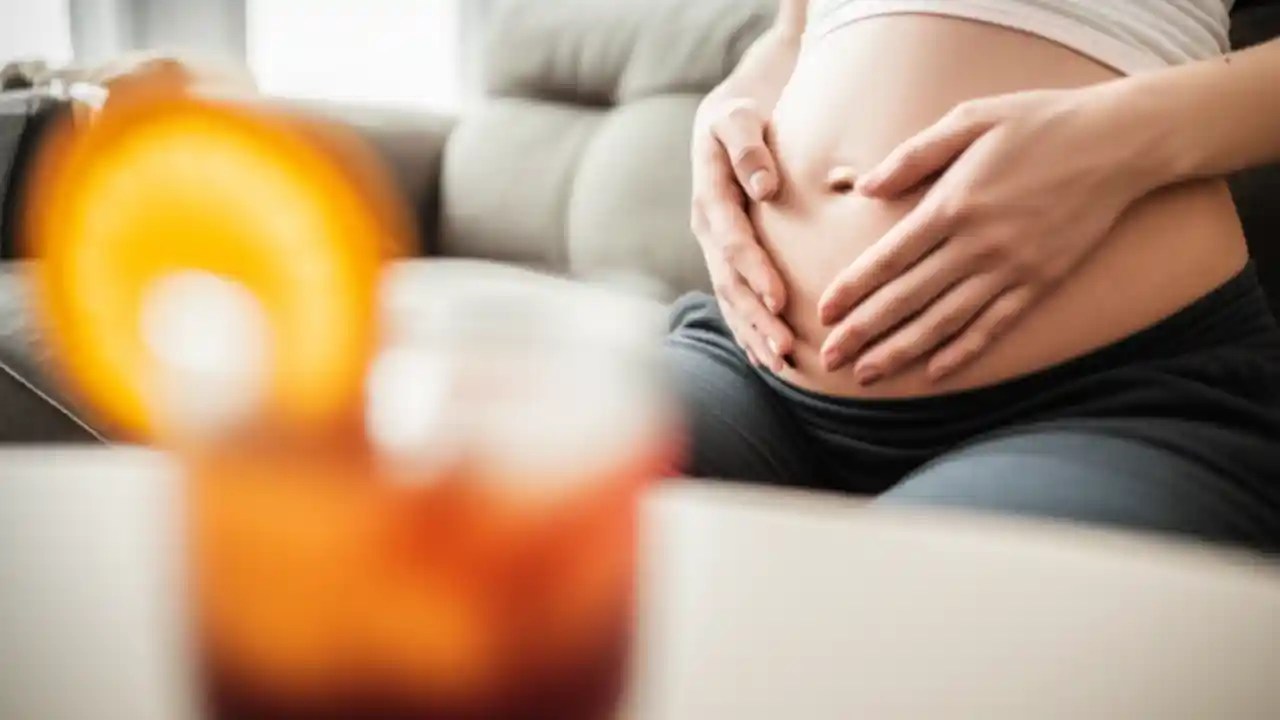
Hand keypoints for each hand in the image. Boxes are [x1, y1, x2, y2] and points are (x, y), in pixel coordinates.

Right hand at [691, 96, 793, 370]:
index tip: (780, 300)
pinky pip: (733, 301)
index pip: (732, 242)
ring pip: (731, 300)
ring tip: (782, 366)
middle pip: (730, 283)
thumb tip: (764, 187)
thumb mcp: (739, 116)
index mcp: (710, 197)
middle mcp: (707, 229)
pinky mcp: (724, 258)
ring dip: (754, 334)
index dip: (754, 272)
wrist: (726, 117)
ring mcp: (712, 248)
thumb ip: (748, 147)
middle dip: (757, 319)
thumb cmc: (743, 113)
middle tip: (785, 351)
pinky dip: (748, 331)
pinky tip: (766, 360)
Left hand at [817, 85, 1160, 382]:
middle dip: (864, 332)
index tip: (823, 314)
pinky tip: (935, 374)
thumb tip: (863, 187)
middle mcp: (977, 244)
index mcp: (952, 204)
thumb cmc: (1037, 123)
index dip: (853, 289)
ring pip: (945, 322)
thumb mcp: (969, 118)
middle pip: (908, 298)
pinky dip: (963, 352)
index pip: (888, 258)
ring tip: (867, 376)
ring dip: (902, 351)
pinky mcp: (1041, 282)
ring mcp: (1011, 268)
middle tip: (830, 359)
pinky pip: (995, 326)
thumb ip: (913, 156)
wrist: (1118, 142)